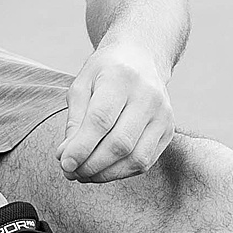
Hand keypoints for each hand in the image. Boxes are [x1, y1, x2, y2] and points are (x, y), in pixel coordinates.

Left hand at [58, 39, 174, 183]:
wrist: (141, 58)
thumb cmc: (104, 72)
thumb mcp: (82, 84)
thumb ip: (74, 119)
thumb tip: (66, 156)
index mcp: (121, 77)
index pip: (101, 120)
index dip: (81, 146)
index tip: (64, 163)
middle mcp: (148, 96)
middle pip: (120, 143)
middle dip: (91, 164)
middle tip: (70, 173)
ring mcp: (163, 115)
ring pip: (136, 158)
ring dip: (106, 174)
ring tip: (84, 175)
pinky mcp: (169, 130)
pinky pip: (146, 162)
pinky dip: (122, 172)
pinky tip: (103, 171)